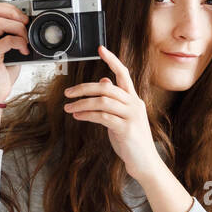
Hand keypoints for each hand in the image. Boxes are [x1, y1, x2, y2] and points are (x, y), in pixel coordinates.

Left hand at [63, 44, 164, 182]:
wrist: (144, 162)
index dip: (112, 60)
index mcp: (133, 99)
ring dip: (82, 103)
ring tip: (68, 108)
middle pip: (106, 87)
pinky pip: (103, 117)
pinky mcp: (126, 129)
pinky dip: (87, 115)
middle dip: (84, 88)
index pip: (124, 73)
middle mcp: (134, 104)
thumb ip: (114, 99)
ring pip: (103, 101)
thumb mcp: (122, 116)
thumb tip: (104, 80)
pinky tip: (78, 116)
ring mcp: (132, 116)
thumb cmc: (131, 139)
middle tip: (67, 93)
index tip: (100, 49)